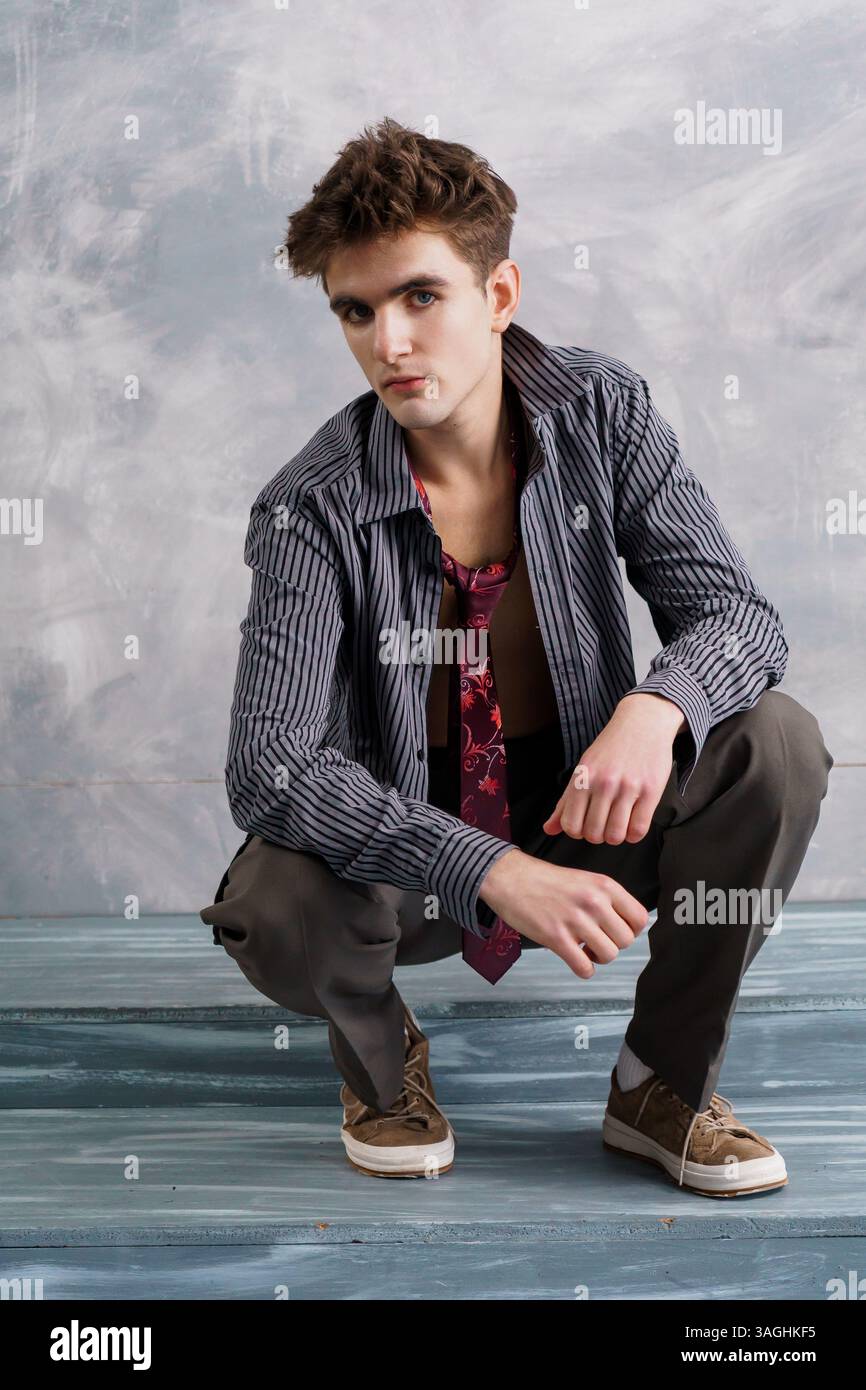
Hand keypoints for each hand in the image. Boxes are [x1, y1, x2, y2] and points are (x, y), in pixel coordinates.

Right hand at [478, 847, 649, 978]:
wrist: (511, 878)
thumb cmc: (546, 880)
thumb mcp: (585, 880)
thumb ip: (608, 899)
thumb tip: (626, 926)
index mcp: (604, 886)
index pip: (639, 918)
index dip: (632, 930)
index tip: (618, 932)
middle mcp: (594, 902)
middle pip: (626, 940)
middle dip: (613, 945)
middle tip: (597, 940)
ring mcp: (576, 921)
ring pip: (609, 955)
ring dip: (598, 958)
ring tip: (585, 949)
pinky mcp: (556, 938)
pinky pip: (584, 967)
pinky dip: (583, 969)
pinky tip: (575, 958)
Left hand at [542, 693, 684, 844]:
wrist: (643, 722)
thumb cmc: (611, 748)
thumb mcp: (583, 768)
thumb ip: (565, 802)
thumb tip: (548, 829)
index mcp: (583, 778)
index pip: (571, 825)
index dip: (577, 833)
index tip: (585, 825)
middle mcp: (603, 783)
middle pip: (593, 834)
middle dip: (597, 836)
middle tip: (604, 825)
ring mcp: (628, 787)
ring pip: (615, 835)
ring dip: (616, 837)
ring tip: (618, 825)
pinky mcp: (651, 791)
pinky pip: (638, 829)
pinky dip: (634, 835)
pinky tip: (633, 823)